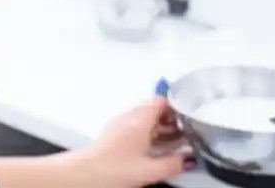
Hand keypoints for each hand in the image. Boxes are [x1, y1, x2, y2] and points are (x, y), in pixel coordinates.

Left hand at [77, 97, 191, 187]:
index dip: (178, 107)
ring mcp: (120, 125)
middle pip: (155, 110)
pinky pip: (138, 130)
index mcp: (139, 119)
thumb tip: (188, 160)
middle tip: (189, 133)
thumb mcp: (150, 169)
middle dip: (173, 121)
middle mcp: (129, 118)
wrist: (83, 175)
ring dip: (162, 130)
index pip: (161, 101)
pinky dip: (151, 136)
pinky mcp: (115, 135)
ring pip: (146, 121)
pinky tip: (158, 150)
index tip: (191, 118)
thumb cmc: (112, 168)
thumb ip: (173, 164)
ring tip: (178, 143)